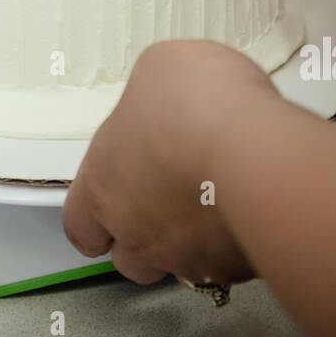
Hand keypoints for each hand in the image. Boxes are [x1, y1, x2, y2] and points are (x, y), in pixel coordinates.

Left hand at [63, 40, 276, 286]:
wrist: (255, 151)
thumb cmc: (199, 109)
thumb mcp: (160, 69)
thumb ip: (151, 98)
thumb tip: (165, 97)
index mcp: (103, 186)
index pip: (80, 226)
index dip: (95, 220)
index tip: (108, 207)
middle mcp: (137, 232)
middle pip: (130, 258)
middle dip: (145, 236)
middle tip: (169, 198)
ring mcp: (186, 257)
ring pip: (182, 267)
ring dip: (191, 243)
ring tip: (214, 205)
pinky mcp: (234, 267)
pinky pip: (230, 263)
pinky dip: (236, 242)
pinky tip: (250, 208)